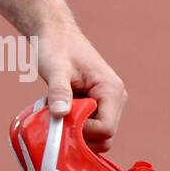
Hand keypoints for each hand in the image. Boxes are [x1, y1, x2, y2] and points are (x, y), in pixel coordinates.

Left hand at [35, 22, 126, 152]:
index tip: (61, 119)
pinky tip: (58, 109)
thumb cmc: (55, 47)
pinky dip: (72, 124)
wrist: (54, 34)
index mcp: (111, 90)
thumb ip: (58, 91)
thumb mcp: (54, 68)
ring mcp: (107, 103)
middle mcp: (115, 99)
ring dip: (74, 129)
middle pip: (104, 136)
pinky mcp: (96, 105)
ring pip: (96, 135)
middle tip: (56, 117)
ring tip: (56, 110)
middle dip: (79, 133)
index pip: (106, 129)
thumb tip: (61, 114)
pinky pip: (88, 127)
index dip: (83, 131)